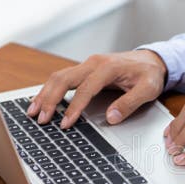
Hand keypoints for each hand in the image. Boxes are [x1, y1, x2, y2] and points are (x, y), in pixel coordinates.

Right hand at [26, 50, 167, 128]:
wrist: (151, 60)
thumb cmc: (149, 74)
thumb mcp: (148, 89)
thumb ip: (130, 102)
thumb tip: (111, 117)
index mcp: (107, 67)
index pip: (85, 88)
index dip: (74, 107)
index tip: (66, 123)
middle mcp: (93, 63)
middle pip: (63, 79)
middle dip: (50, 99)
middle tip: (41, 119)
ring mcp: (87, 64)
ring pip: (59, 77)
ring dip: (44, 94)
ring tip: (33, 111)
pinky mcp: (85, 69)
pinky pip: (63, 78)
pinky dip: (50, 89)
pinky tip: (42, 101)